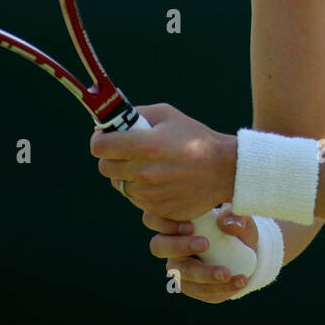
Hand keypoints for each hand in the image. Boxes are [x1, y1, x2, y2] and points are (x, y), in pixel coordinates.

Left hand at [91, 104, 236, 221]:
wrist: (224, 169)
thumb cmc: (195, 137)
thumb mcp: (167, 115)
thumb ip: (137, 115)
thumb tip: (111, 123)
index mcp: (145, 145)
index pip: (99, 147)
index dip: (101, 140)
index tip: (107, 138)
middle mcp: (144, 172)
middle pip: (105, 168)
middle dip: (112, 158)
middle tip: (127, 152)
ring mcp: (150, 194)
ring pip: (120, 185)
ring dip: (127, 175)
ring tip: (148, 166)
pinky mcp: (157, 209)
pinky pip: (136, 199)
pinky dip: (142, 190)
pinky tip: (159, 180)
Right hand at [144, 205, 259, 303]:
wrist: (247, 253)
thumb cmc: (235, 227)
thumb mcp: (240, 218)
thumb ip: (235, 217)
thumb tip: (227, 225)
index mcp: (175, 221)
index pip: (152, 218)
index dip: (164, 222)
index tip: (191, 225)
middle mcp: (170, 244)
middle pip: (158, 246)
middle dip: (179, 246)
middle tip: (205, 244)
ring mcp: (178, 267)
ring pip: (180, 273)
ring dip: (204, 274)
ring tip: (226, 273)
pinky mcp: (191, 286)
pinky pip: (200, 291)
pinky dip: (221, 288)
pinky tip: (240, 281)